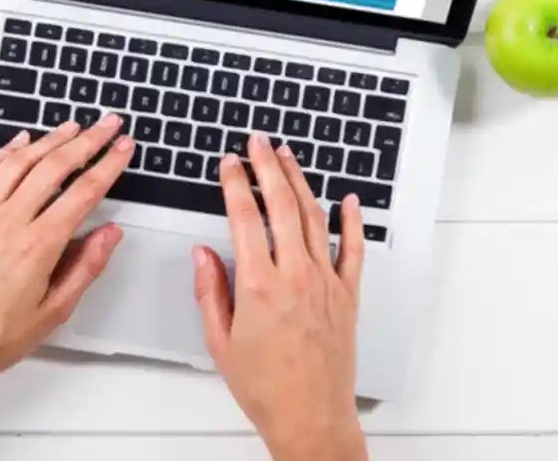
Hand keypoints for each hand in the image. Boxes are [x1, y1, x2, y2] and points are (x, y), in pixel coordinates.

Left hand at [0, 115, 133, 401]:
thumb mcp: (54, 312)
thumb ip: (86, 267)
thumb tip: (110, 233)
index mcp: (38, 246)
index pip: (83, 193)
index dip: (109, 165)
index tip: (124, 147)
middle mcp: (9, 222)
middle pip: (54, 167)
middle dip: (87, 140)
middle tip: (107, 124)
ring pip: (19, 164)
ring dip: (48, 140)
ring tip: (71, 127)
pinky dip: (5, 154)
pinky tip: (21, 144)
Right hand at [194, 133, 366, 460]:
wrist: (310, 416)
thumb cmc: (265, 386)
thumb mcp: (220, 341)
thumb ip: (210, 291)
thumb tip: (204, 254)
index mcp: (258, 285)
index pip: (245, 218)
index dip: (235, 183)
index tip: (229, 163)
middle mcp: (296, 276)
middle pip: (283, 206)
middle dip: (268, 167)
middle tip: (259, 142)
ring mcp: (326, 282)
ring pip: (315, 218)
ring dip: (301, 182)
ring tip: (288, 157)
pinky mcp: (348, 295)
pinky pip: (354, 249)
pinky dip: (352, 220)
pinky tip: (348, 199)